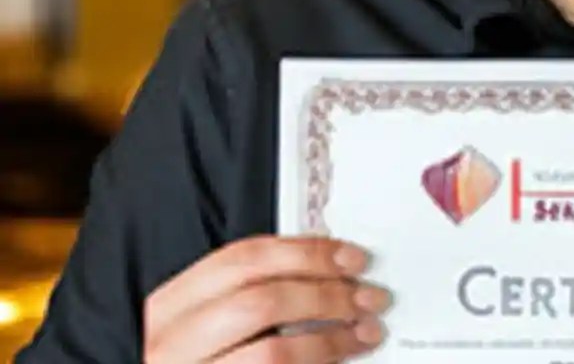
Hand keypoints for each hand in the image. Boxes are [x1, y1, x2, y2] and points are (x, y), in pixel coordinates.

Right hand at [144, 236, 390, 362]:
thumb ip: (254, 294)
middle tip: (369, 298)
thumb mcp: (209, 323)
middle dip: (326, 295)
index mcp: (171, 308)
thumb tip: (327, 269)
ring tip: (366, 333)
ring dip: (331, 340)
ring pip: (272, 352)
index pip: (242, 260)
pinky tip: (341, 359)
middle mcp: (172, 345)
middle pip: (261, 302)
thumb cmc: (203, 358)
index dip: (304, 253)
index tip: (350, 257)